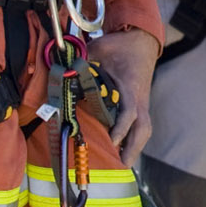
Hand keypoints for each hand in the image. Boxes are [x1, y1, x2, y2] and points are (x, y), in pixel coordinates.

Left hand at [89, 26, 159, 164]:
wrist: (140, 40)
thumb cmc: (119, 46)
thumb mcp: (98, 49)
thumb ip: (81, 62)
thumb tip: (61, 75)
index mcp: (130, 86)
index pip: (129, 111)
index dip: (121, 128)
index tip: (111, 141)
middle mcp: (140, 98)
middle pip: (143, 128)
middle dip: (132, 148)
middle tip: (119, 165)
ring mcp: (142, 102)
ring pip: (144, 129)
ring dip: (135, 147)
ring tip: (121, 163)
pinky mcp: (141, 103)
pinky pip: (141, 126)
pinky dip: (134, 140)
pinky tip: (122, 150)